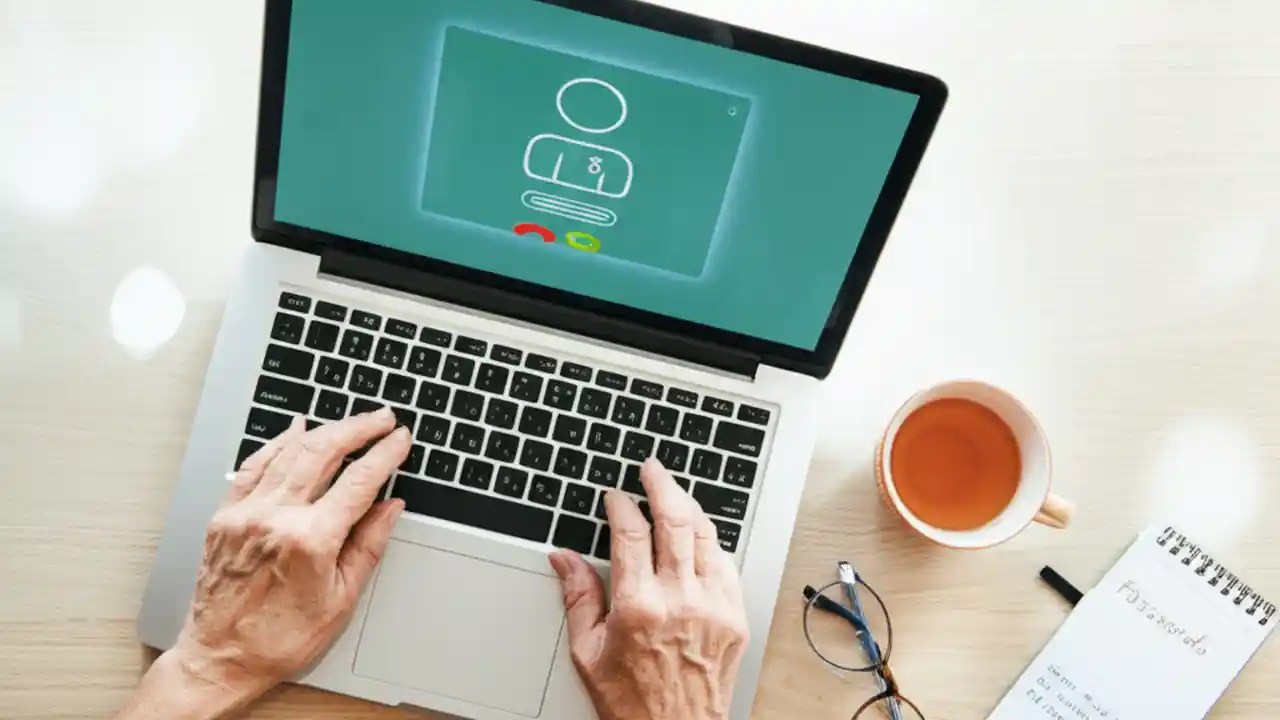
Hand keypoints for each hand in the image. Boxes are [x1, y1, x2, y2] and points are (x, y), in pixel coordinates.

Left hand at [118, 409, 409, 718]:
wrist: (221, 660)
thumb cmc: (279, 640)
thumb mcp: (341, 599)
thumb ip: (368, 545)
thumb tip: (390, 507)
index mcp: (310, 541)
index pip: (359, 481)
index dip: (385, 454)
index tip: (400, 440)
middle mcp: (275, 519)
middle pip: (323, 452)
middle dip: (358, 428)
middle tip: (382, 418)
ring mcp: (246, 514)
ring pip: (289, 452)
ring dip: (324, 430)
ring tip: (349, 422)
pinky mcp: (225, 517)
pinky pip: (253, 466)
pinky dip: (277, 444)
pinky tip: (294, 430)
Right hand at [549, 459, 749, 719]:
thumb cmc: (630, 703)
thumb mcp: (587, 652)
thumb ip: (577, 596)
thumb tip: (563, 557)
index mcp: (638, 607)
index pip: (631, 533)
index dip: (621, 505)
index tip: (615, 496)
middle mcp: (681, 600)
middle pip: (675, 520)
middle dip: (662, 485)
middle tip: (652, 468)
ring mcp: (713, 607)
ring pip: (706, 536)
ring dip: (689, 508)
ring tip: (675, 494)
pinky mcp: (735, 617)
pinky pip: (727, 564)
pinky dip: (712, 544)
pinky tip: (699, 538)